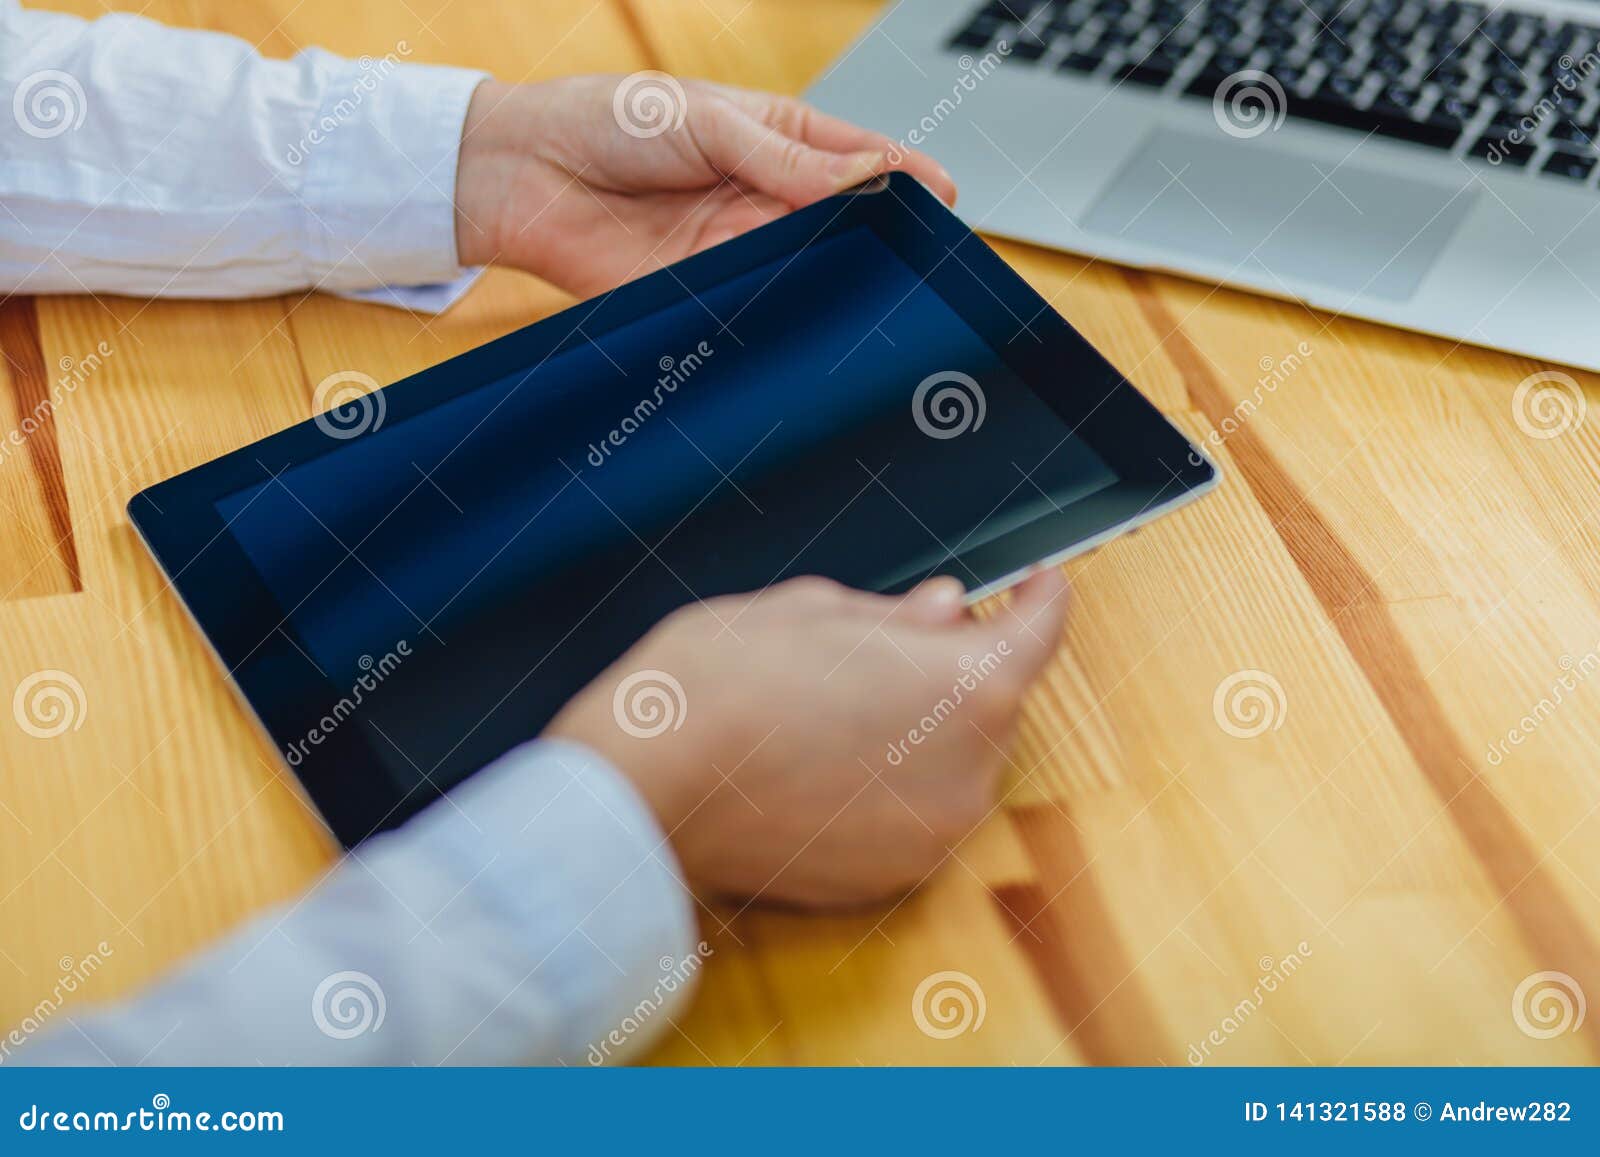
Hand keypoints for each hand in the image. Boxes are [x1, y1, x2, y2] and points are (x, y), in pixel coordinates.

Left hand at [453, 74, 957, 297]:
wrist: (523, 173)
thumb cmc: (607, 121)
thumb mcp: (708, 122)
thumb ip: (790, 159)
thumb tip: (876, 173)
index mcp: (778, 139)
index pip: (861, 161)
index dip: (904, 179)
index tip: (941, 199)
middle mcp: (766, 197)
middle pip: (844, 224)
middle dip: (877, 237)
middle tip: (910, 250)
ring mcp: (739, 249)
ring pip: (808, 271)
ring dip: (832, 278)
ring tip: (863, 282)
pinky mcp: (706, 294)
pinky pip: (758, 310)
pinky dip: (782, 315)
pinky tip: (805, 312)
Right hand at [544, 571, 1067, 907]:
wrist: (646, 792)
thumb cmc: (718, 688)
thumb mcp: (812, 611)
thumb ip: (899, 617)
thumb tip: (942, 614)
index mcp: (969, 686)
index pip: (1039, 631)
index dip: (1041, 597)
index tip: (1040, 583)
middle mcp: (970, 770)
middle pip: (993, 700)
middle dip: (953, 667)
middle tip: (884, 644)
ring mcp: (933, 833)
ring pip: (955, 760)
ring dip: (921, 729)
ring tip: (832, 706)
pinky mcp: (891, 878)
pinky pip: (916, 813)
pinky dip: (890, 784)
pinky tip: (823, 760)